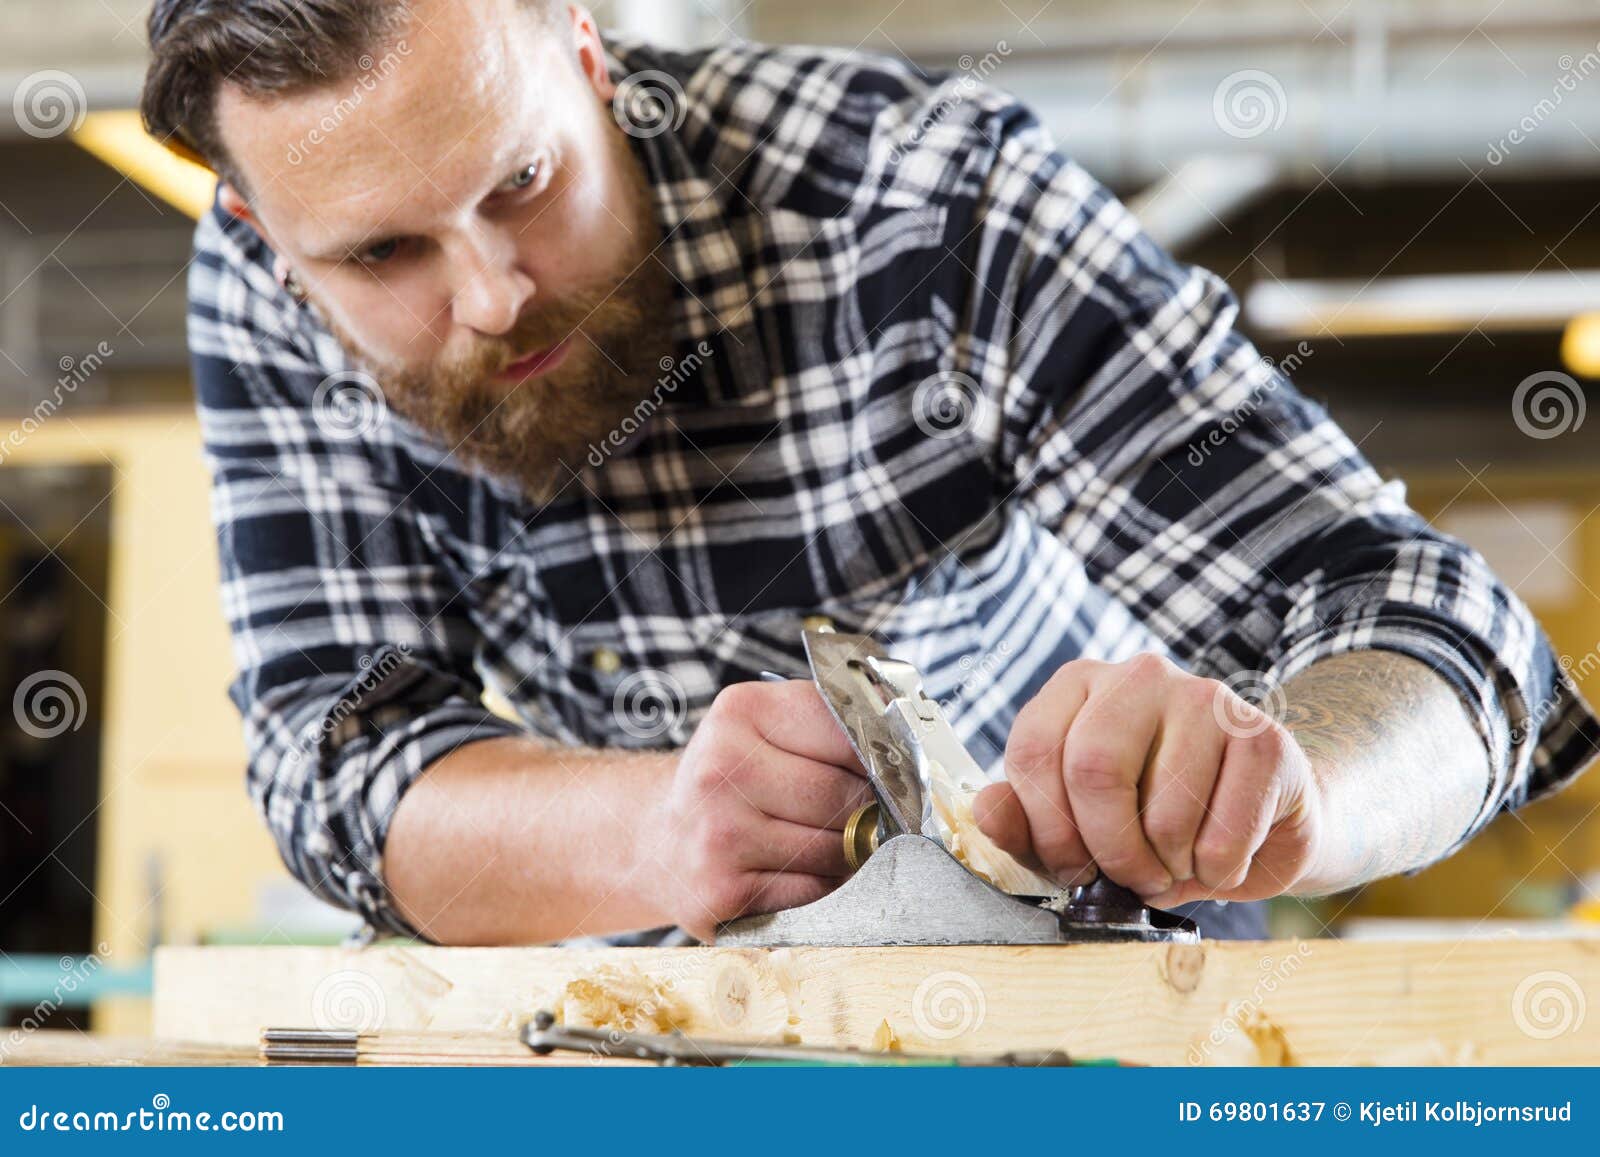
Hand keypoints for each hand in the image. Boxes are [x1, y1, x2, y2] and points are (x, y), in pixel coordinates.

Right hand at [645, 680, 873, 940]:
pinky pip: (814, 894)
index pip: (850, 734)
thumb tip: (909, 756)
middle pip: (844, 797)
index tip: (894, 776)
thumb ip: (831, 729)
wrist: (659, 841)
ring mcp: (717, 834)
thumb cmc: (732, 784)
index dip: (882, 762)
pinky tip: (802, 875)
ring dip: (849, 856)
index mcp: (741, 711)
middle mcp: (720, 769)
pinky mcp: (721, 893)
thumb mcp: (766, 730)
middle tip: (864, 818)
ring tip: (828, 846)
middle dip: (867, 813)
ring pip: (835, 850)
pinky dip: (824, 890)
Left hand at [973, 654, 1323, 907]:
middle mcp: (1138, 676)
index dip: (1046, 829)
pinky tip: (1218, 858)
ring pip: (1164, 810)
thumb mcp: (1078, 827)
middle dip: (1108, 850)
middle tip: (1130, 879)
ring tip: (1176, 862)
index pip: (1034, 751)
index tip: (1072, 866)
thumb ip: (1024, 822)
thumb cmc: (1155, 821)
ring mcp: (1207, 696)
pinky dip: (1217, 869)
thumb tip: (986, 812)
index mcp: (1078, 684)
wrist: (1261, 820)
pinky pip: (1225, 830)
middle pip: (1093, 769)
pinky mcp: (1263, 737)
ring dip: (1168, 865)